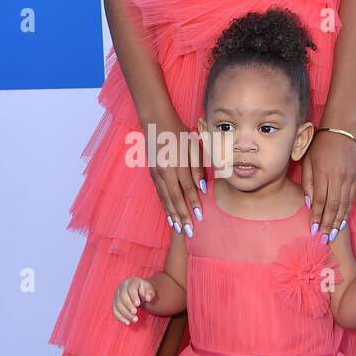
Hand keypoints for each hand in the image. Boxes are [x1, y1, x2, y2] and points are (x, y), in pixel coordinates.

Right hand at [113, 276, 157, 325]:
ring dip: (125, 313)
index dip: (134, 296)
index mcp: (131, 282)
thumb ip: (150, 293)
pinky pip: (115, 311)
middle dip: (128, 305)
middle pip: (122, 296)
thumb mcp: (149, 290)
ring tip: (135, 320)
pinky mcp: (115, 304)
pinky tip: (128, 323)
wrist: (137, 292)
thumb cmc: (144, 291)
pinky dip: (120, 318)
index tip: (138, 304)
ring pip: (118, 305)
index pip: (131, 288)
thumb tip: (148, 298)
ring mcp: (116, 296)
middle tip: (135, 313)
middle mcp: (121, 288)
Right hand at [144, 109, 205, 236]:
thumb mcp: (193, 147)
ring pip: (166, 199)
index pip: (187, 188)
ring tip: (179, 229)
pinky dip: (165, 207)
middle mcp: (165, 171)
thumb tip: (202, 188)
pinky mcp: (152, 175)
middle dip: (183, 216)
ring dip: (173, 215)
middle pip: (175, 198)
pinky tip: (170, 216)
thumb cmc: (179, 134)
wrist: (157, 123)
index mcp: (177, 164)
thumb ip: (197, 168)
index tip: (200, 217)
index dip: (194, 204)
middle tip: (189, 232)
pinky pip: (160, 195)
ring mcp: (157, 174)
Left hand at [302, 128, 355, 242]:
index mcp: (323, 173)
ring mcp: (349, 178)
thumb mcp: (308, 161)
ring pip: (344, 205)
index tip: (313, 230)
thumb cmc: (319, 146)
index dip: (316, 217)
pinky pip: (352, 199)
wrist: (341, 131)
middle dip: (328, 224)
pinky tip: (343, 221)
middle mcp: (338, 177)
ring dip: (338, 221)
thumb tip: (308, 204)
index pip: (319, 200)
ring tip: (333, 234)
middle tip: (323, 238)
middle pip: (333, 206)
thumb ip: (307, 183)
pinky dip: (347, 211)